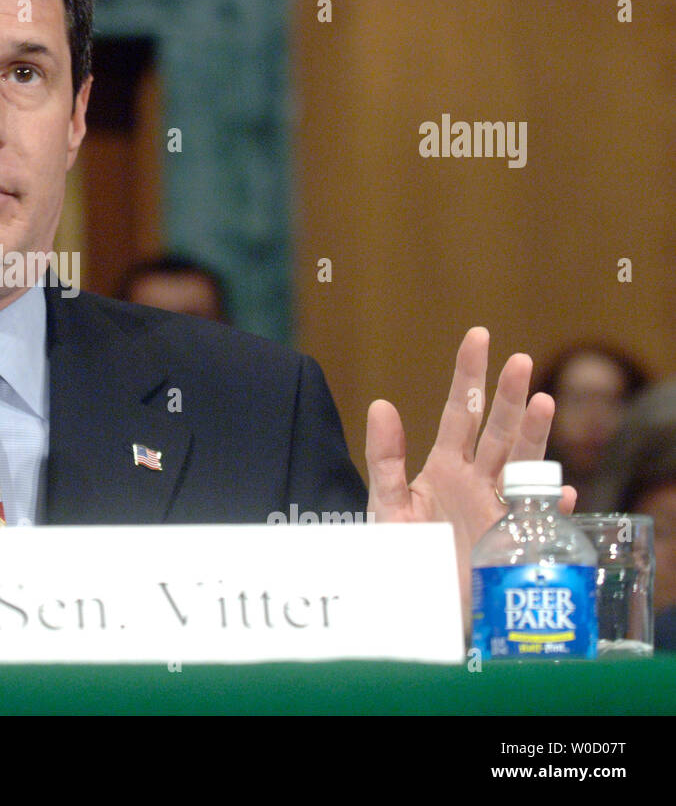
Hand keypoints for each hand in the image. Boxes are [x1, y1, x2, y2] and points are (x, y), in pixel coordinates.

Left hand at [365, 327, 574, 623]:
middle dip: (509, 396)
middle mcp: (477, 482)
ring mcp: (498, 510)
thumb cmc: (398, 556)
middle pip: (499, 430)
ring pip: (523, 464)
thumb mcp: (386, 504)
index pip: (462, 412)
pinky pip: (537, 521)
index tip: (479, 336)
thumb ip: (384, 457)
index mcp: (445, 467)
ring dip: (534, 435)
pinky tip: (559, 491)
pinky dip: (550, 507)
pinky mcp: (511, 543)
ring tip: (542, 401)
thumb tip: (382, 404)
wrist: (411, 605)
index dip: (470, 375)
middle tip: (519, 359)